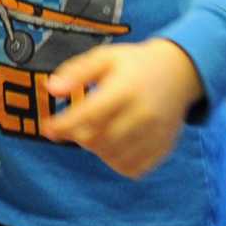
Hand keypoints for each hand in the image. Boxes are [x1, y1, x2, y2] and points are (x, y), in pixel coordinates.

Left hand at [44, 40, 204, 178]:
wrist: (179, 72)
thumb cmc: (134, 64)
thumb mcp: (104, 57)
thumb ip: (76, 71)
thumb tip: (51, 88)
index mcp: (125, 88)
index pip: (89, 114)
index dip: (64, 124)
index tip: (47, 128)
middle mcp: (143, 113)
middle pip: (99, 139)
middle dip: (78, 136)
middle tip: (73, 126)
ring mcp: (155, 133)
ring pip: (114, 157)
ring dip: (95, 150)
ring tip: (94, 132)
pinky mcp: (163, 147)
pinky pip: (133, 168)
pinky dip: (116, 162)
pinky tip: (112, 145)